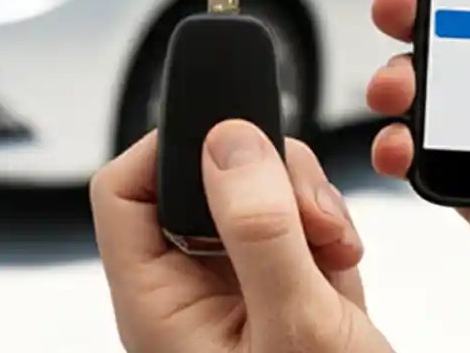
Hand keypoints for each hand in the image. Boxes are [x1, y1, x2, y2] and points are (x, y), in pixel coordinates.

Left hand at [91, 121, 394, 352]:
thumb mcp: (297, 327)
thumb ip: (259, 232)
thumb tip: (228, 144)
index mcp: (162, 306)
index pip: (126, 193)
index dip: (173, 151)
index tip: (238, 143)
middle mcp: (194, 294)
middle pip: (201, 181)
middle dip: (266, 179)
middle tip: (305, 213)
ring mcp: (242, 290)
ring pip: (254, 194)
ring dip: (304, 202)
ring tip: (333, 248)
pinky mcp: (285, 289)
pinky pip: (295, 223)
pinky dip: (327, 227)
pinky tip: (343, 265)